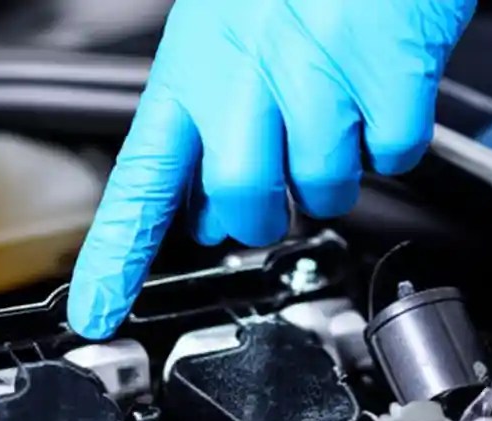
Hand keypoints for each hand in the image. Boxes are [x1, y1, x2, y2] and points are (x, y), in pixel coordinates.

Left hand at [67, 0, 476, 338]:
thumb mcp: (220, 37)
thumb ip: (207, 124)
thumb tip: (208, 212)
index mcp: (190, 71)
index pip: (139, 183)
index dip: (116, 256)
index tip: (99, 313)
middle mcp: (243, 78)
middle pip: (240, 203)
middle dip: (263, 212)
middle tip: (279, 176)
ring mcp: (315, 78)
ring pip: (322, 190)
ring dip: (334, 174)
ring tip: (336, 112)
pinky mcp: (386, 77)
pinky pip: (392, 156)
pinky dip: (392, 139)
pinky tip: (378, 92)